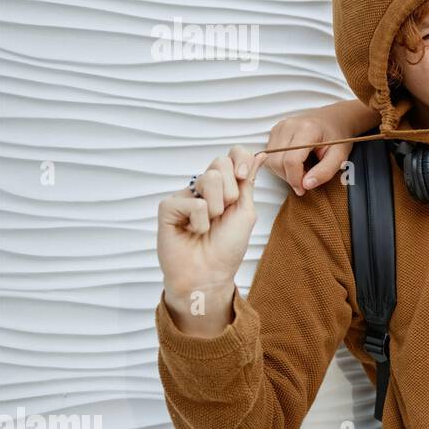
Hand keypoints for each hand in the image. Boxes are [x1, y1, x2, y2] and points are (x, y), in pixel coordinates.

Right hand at [158, 146, 264, 315]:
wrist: (209, 274)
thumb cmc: (227, 247)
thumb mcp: (245, 211)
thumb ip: (248, 183)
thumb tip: (260, 154)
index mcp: (224, 187)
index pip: (231, 155)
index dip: (239, 158)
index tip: (243, 176)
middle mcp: (203, 188)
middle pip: (220, 163)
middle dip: (231, 191)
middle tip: (224, 214)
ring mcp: (185, 196)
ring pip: (208, 179)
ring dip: (217, 208)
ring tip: (209, 226)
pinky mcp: (168, 208)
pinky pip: (192, 202)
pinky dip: (200, 221)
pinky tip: (193, 232)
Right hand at [265, 100, 373, 194]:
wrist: (335, 119)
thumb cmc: (338, 137)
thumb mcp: (340, 157)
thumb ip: (324, 172)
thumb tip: (306, 185)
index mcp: (307, 130)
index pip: (291, 161)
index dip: (295, 179)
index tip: (303, 189)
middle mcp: (289, 126)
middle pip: (277, 161)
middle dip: (289, 177)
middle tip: (304, 181)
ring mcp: (280, 127)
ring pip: (270, 159)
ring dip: (283, 172)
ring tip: (301, 171)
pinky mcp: (276, 130)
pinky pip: (270, 154)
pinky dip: (280, 164)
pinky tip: (295, 163)